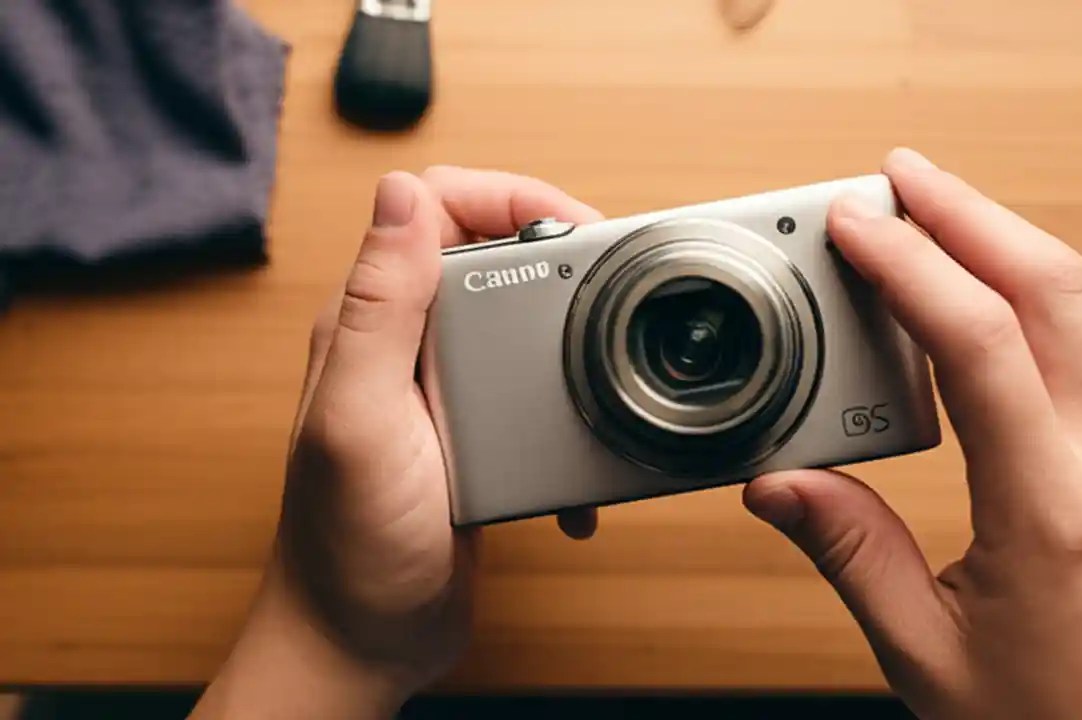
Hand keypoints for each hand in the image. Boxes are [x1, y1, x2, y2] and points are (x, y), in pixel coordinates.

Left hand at [190, 168, 601, 719]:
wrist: (365, 640)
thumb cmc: (349, 549)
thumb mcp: (362, 420)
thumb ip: (378, 308)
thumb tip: (399, 192)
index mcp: (369, 322)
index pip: (436, 205)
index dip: (513, 196)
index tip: (578, 227)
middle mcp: (402, 341)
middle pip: (490, 246)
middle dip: (560, 252)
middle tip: (613, 286)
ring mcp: (441, 384)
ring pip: (519, 311)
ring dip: (570, 328)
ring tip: (603, 359)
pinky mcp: (473, 428)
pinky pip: (531, 380)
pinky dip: (565, 400)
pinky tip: (571, 444)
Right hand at [743, 149, 1081, 718]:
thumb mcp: (928, 656)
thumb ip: (850, 556)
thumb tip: (778, 483)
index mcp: (1053, 511)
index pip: (983, 344)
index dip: (912, 266)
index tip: (855, 223)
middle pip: (1056, 288)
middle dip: (971, 211)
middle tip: (898, 176)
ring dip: (1010, 240)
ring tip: (938, 212)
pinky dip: (1038, 291)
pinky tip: (991, 295)